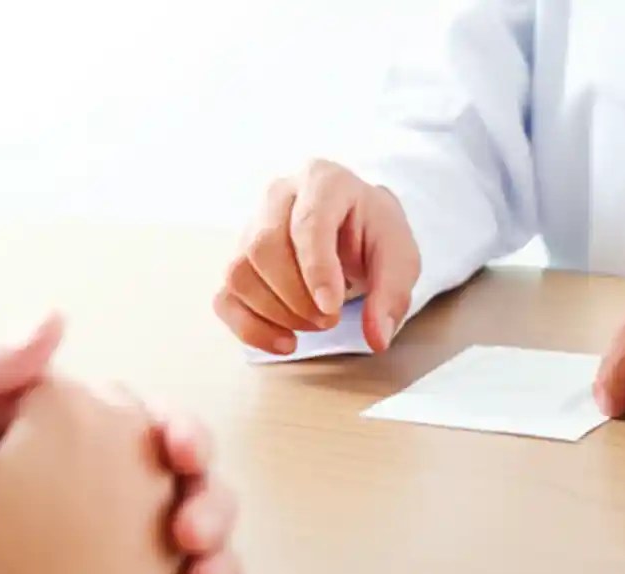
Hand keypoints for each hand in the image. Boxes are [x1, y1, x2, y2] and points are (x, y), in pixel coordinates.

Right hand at [214, 159, 421, 353]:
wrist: (356, 226)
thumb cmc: (374, 235)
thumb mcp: (399, 257)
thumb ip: (392, 294)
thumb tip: (376, 338)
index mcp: (323, 180)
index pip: (307, 223)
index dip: (315, 270)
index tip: (331, 307)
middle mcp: (279, 194)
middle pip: (264, 247)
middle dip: (297, 297)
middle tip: (330, 319)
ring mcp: (251, 225)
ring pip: (240, 273)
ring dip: (277, 313)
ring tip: (315, 324)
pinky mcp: (239, 259)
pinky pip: (225, 298)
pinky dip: (250, 328)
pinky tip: (285, 342)